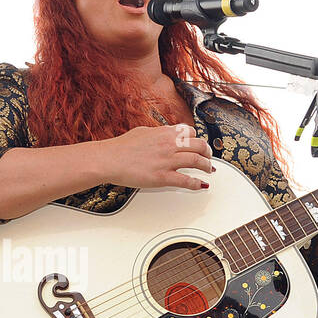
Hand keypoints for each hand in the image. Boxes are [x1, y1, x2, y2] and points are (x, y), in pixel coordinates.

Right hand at [99, 125, 214, 189]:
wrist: (109, 159)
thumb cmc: (121, 147)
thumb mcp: (142, 131)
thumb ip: (157, 133)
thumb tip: (164, 134)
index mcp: (165, 132)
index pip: (190, 132)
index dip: (197, 139)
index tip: (198, 145)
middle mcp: (169, 145)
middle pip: (199, 145)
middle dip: (207, 152)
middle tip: (208, 158)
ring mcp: (167, 161)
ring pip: (197, 161)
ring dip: (206, 166)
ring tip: (208, 170)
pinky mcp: (162, 177)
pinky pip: (186, 180)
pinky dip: (196, 184)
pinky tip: (200, 185)